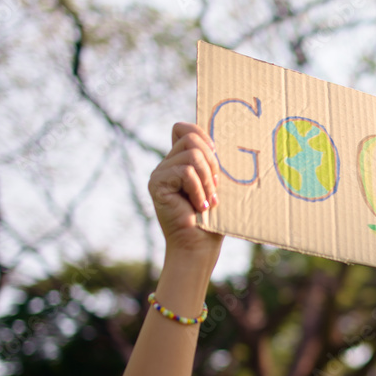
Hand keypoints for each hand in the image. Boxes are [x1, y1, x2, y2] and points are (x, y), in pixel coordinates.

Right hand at [148, 123, 222, 265]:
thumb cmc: (212, 218)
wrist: (198, 246)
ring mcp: (159, 173)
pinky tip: (200, 206)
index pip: (183, 129)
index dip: (201, 134)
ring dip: (207, 180)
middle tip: (214, 188)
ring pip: (192, 155)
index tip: (216, 153)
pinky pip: (185, 172)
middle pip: (191, 139)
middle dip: (211, 162)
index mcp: (180, 161)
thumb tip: (219, 142)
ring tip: (208, 201)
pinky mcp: (156, 184)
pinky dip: (199, 189)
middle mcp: (166, 164)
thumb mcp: (217, 185)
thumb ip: (213, 163)